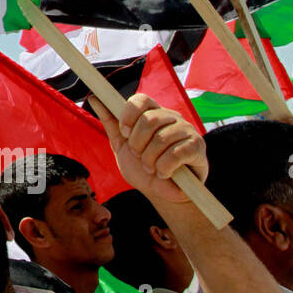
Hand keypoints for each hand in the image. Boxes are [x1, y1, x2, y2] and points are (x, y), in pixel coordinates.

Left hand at [89, 93, 207, 205]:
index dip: (128, 115)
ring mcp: (186, 130)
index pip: (140, 99)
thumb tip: (94, 99)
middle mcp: (171, 117)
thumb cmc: (142, 167)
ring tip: (151, 168)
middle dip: (137, 144)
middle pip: (149, 119)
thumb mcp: (122, 146)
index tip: (124, 133)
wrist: (162, 193)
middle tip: (139, 157)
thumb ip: (110, 123)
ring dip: (150, 160)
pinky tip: (164, 174)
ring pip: (161, 138)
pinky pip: (176, 153)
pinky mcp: (197, 147)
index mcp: (153, 113)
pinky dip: (164, 168)